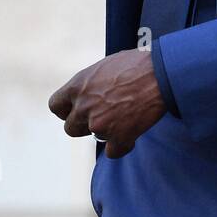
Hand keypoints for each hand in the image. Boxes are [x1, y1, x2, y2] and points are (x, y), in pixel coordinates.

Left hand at [48, 50, 166, 157]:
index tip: (76, 110)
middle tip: (103, 116)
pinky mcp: (118, 138)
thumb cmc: (137, 64)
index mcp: (77, 86)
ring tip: (123, 119)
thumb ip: (91, 83)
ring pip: (94, 138)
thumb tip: (90, 91)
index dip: (66, 110)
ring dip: (106, 132)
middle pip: (71, 128)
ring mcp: (99, 125)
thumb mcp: (105, 66)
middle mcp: (83, 107)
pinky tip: (132, 133)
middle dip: (84, 124)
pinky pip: (113, 152)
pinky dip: (123, 145)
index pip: (55, 106)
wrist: (161, 74)